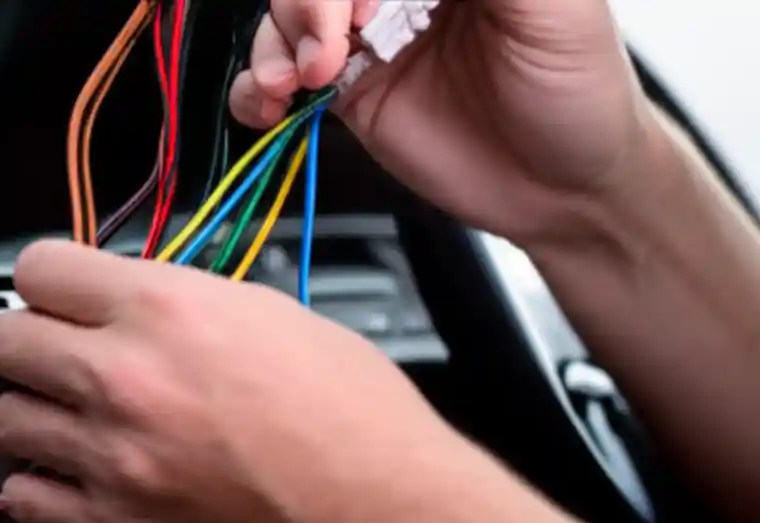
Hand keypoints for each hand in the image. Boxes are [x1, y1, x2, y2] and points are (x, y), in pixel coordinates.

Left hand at [0, 241, 502, 522]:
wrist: (388, 517)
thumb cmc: (355, 417)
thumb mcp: (272, 313)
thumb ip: (182, 300)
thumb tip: (131, 300)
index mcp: (166, 308)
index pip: (37, 268)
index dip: (45, 280)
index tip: (55, 296)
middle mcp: (125, 376)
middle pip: (3, 342)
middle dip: (28, 343)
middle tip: (58, 358)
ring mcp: (114, 457)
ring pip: (4, 420)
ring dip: (32, 415)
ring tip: (66, 422)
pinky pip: (25, 499)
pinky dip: (38, 487)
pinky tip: (69, 478)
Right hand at [230, 0, 661, 246]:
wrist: (565, 193)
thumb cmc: (579, 94)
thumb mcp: (553, 9)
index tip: (363, 15)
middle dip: (306, 8)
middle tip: (330, 54)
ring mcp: (367, 41)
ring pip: (285, 20)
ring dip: (273, 46)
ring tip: (294, 84)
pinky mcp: (347, 94)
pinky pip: (277, 78)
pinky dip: (254, 88)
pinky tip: (269, 105)